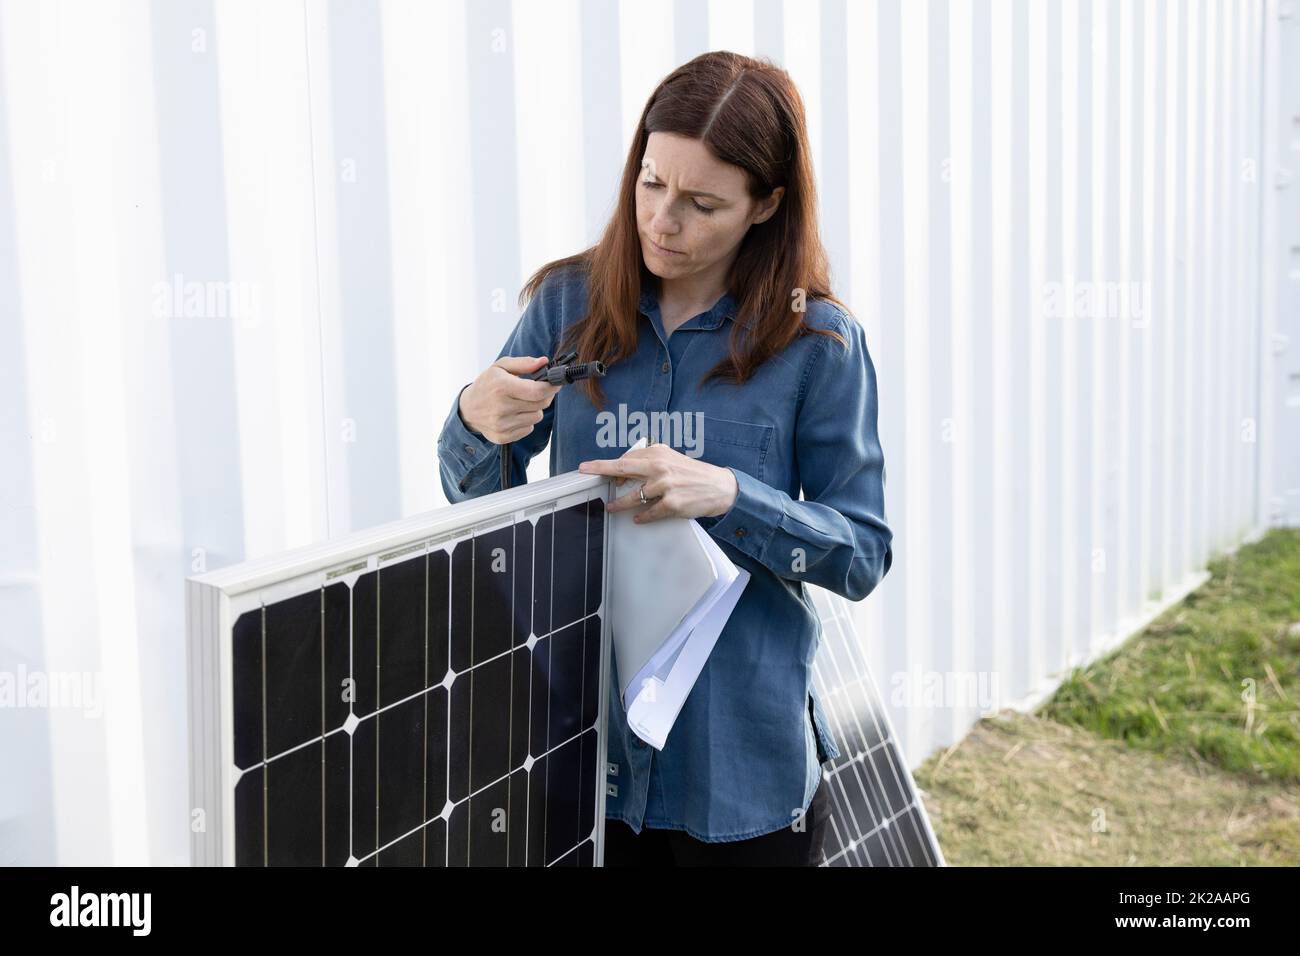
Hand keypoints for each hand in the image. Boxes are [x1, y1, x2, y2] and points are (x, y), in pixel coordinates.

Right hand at [459, 355, 561, 443]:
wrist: (468, 409)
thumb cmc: (487, 384)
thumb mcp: (500, 367)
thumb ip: (523, 363)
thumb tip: (544, 362)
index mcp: (501, 386)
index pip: (537, 391)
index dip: (551, 387)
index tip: (556, 383)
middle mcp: (501, 407)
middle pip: (540, 404)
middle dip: (545, 396)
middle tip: (539, 391)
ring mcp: (501, 424)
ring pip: (536, 417)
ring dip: (534, 409)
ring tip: (521, 403)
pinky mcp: (502, 437)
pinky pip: (528, 429)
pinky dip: (526, 421)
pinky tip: (515, 414)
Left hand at [578, 443, 738, 523]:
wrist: (718, 487)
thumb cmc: (692, 473)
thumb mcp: (671, 458)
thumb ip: (649, 459)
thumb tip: (624, 467)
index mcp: (658, 454)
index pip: (627, 458)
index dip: (608, 465)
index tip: (591, 467)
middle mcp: (660, 468)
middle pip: (623, 468)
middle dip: (601, 469)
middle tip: (585, 471)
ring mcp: (666, 487)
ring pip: (633, 497)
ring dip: (619, 504)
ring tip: (611, 507)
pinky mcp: (672, 505)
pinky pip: (649, 513)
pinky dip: (641, 517)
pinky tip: (637, 518)